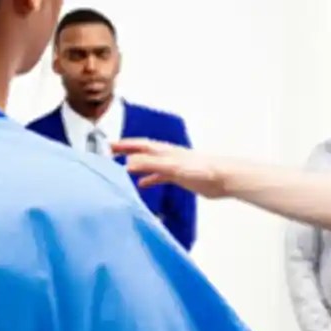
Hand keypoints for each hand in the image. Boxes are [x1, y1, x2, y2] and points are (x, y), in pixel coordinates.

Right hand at [108, 138, 229, 197]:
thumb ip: (150, 164)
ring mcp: (171, 166)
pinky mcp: (178, 177)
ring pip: (148, 164)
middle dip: (126, 152)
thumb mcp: (171, 166)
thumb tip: (127, 163)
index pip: (138, 145)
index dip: (124, 145)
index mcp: (163, 150)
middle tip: (110, 154)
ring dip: (134, 166)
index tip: (108, 146)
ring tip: (121, 169)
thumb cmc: (202, 169)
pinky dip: (147, 180)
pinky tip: (141, 186)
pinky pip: (158, 177)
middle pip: (141, 152)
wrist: (222, 178)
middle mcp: (165, 156)